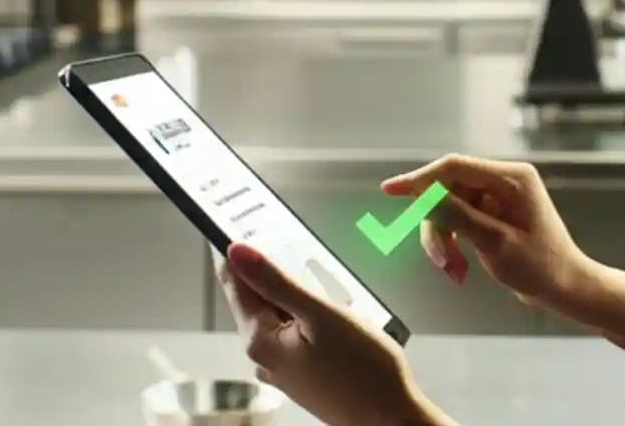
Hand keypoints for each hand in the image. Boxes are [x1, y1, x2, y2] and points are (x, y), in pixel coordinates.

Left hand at [213, 243, 450, 425]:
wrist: (390, 418)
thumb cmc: (363, 371)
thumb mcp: (320, 314)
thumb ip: (276, 281)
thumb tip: (236, 251)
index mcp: (259, 339)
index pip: (235, 281)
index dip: (236, 249)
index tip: (239, 219)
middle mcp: (263, 355)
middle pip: (258, 296)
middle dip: (275, 270)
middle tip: (295, 241)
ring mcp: (282, 367)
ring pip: (280, 313)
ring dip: (297, 292)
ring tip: (324, 278)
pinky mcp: (302, 373)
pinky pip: (295, 331)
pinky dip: (309, 313)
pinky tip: (335, 311)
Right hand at [381, 154, 591, 309]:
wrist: (565, 288)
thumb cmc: (541, 266)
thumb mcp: (495, 242)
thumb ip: (457, 215)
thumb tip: (423, 194)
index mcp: (512, 178)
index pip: (455, 167)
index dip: (420, 178)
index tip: (390, 189)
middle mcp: (504, 181)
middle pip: (447, 191)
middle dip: (437, 226)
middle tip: (441, 260)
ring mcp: (497, 198)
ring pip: (448, 209)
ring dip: (444, 241)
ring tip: (454, 269)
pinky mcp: (492, 214)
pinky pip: (458, 221)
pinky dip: (453, 244)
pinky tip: (458, 268)